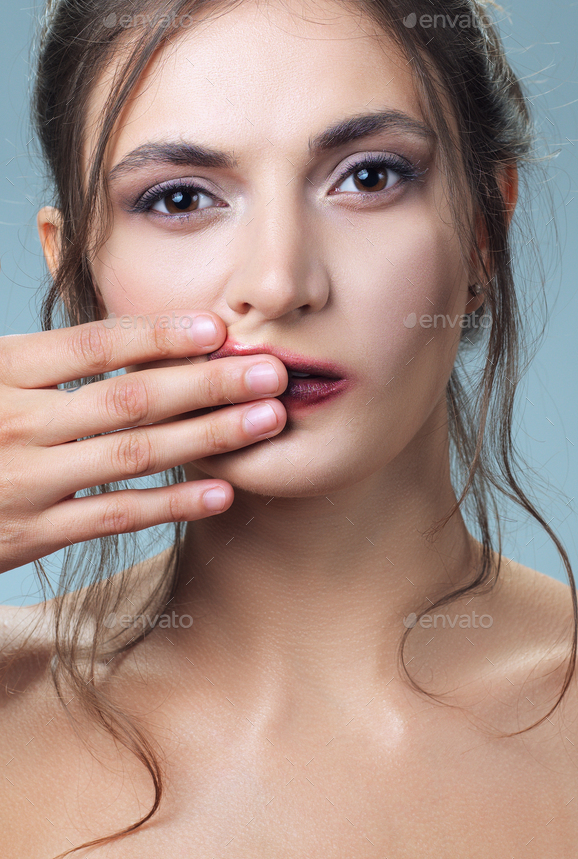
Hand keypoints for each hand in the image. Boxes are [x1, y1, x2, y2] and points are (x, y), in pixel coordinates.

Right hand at [0, 313, 287, 573]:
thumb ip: (47, 357)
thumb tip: (133, 334)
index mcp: (1, 369)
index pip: (92, 343)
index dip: (159, 333)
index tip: (217, 326)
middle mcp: (15, 421)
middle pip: (128, 396)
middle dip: (207, 382)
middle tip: (270, 370)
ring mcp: (25, 480)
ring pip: (131, 454)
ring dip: (206, 436)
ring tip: (265, 421)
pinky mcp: (33, 532)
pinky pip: (114, 514)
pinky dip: (171, 504)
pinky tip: (222, 492)